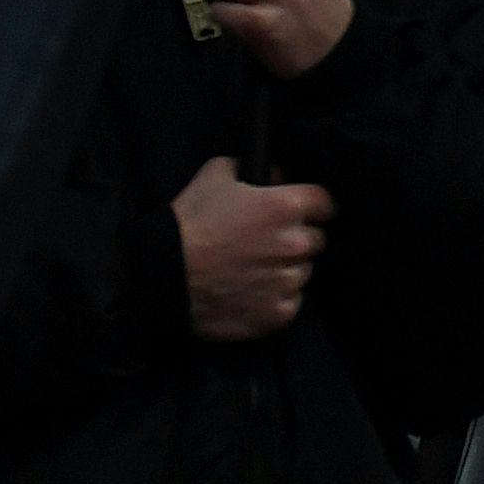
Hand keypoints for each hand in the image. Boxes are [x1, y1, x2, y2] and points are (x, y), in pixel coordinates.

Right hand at [175, 157, 330, 341]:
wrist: (160, 275)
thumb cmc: (187, 223)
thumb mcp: (217, 175)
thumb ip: (252, 169)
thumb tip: (275, 178)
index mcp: (286, 206)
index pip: (324, 204)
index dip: (309, 207)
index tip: (297, 214)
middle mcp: (294, 243)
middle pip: (313, 240)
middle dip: (294, 240)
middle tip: (263, 245)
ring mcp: (286, 281)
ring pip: (301, 272)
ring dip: (284, 271)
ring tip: (252, 271)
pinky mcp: (275, 314)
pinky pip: (290, 304)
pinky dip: (275, 301)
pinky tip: (251, 294)